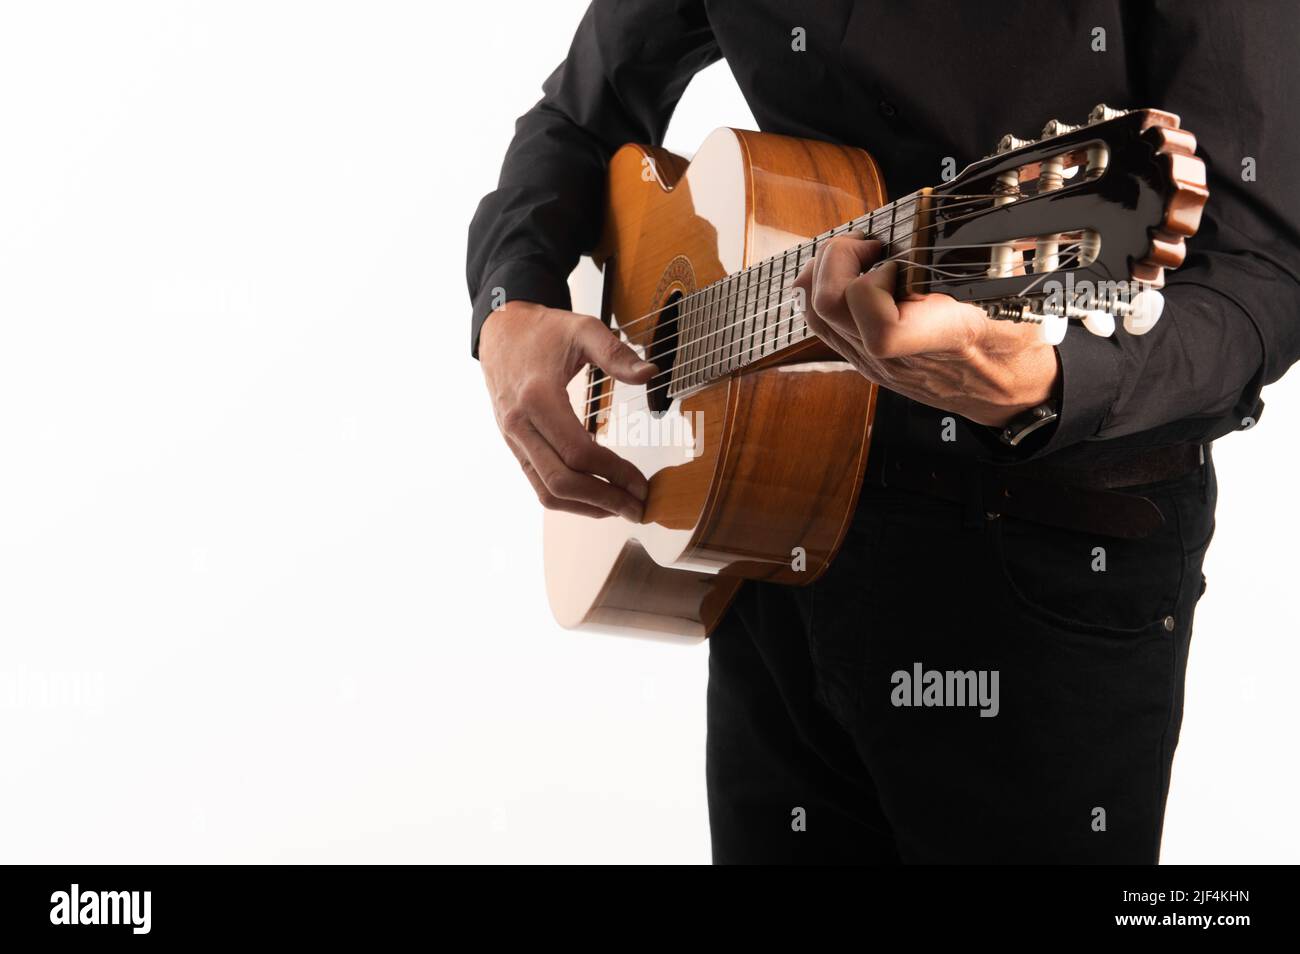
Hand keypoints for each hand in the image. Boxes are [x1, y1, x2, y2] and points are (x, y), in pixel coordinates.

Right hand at [479, 300, 655, 519]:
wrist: (500, 331)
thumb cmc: (543, 331)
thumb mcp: (583, 330)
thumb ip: (616, 353)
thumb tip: (650, 373)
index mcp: (537, 397)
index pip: (578, 452)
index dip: (614, 473)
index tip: (642, 483)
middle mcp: (520, 425)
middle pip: (561, 481)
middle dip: (604, 500)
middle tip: (637, 508)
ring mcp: (514, 439)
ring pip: (546, 491)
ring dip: (586, 507)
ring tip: (620, 508)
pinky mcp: (515, 446)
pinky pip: (538, 484)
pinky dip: (569, 499)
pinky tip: (596, 498)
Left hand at [794, 235, 1059, 426]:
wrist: (1009, 391)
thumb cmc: (1015, 340)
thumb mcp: (1017, 296)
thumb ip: (988, 260)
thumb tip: (961, 210)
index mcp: (943, 338)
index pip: (882, 331)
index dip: (874, 286)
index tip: (898, 260)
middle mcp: (899, 356)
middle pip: (830, 309)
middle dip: (837, 259)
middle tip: (869, 243)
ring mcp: (877, 363)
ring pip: (817, 316)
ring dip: (824, 272)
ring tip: (857, 252)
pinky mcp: (866, 362)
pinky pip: (823, 327)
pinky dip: (822, 291)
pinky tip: (847, 273)